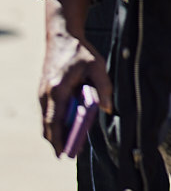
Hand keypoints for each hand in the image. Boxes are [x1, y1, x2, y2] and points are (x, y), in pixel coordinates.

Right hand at [39, 0, 110, 153]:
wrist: (62, 36)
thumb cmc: (80, 51)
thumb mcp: (97, 65)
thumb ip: (104, 87)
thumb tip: (107, 108)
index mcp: (57, 89)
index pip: (55, 121)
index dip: (58, 140)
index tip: (63, 154)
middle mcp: (45, 93)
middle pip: (47, 125)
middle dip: (57, 141)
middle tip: (69, 153)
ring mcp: (42, 93)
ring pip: (46, 120)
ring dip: (55, 133)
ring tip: (69, 143)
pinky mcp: (43, 91)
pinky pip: (47, 112)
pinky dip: (54, 122)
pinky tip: (65, 127)